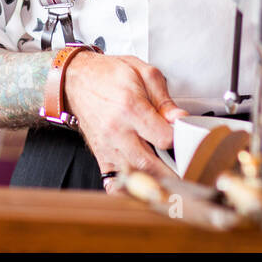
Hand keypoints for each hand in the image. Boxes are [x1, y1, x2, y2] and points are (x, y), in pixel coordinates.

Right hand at [61, 52, 189, 192]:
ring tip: (169, 175)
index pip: (163, 138)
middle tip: (184, 169)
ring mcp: (108, 146)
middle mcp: (117, 130)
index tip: (184, 138)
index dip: (179, 139)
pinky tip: (143, 183)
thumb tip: (180, 119)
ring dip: (155, 178)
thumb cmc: (108, 75)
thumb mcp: (143, 73)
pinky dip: (130, 188)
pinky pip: (114, 183)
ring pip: (135, 175)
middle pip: (150, 164)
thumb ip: (164, 99)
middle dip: (172, 170)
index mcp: (130, 107)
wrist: (77, 80)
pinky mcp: (101, 155)